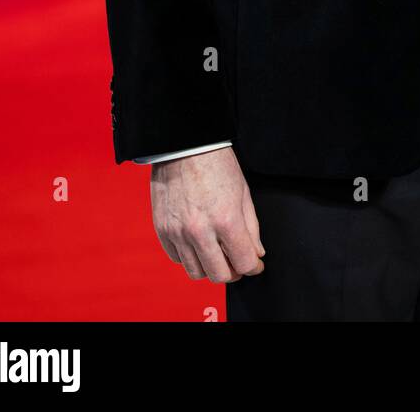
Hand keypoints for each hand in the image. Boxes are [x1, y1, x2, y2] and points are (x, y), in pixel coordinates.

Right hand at [150, 147, 265, 283]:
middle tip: (237, 261)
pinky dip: (189, 256)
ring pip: (196, 272)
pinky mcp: (162, 230)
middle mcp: (200, 231)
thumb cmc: (216, 163)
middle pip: (219, 275)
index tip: (255, 263)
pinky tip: (197, 243)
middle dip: (233, 272)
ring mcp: (178, 232)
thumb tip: (256, 253)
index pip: (244, 262)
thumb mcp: (243, 191)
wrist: (184, 145)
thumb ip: (251, 227)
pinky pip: (177, 258)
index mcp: (226, 220)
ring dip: (210, 267)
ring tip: (216, 253)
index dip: (254, 266)